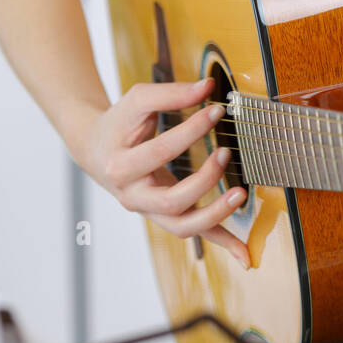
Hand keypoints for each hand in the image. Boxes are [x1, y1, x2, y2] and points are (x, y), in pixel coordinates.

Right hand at [70, 78, 251, 269]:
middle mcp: (132, 196)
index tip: (216, 111)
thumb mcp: (137, 101)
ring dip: (215, 215)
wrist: (97, 150)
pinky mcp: (165, 217)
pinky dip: (222, 244)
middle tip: (225, 153)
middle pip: (171, 201)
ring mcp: (149, 211)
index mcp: (120, 166)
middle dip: (204, 179)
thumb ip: (171, 93)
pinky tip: (245, 254)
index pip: (161, 151)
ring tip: (241, 194)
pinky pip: (196, 235)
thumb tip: (208, 87)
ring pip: (182, 228)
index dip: (191, 130)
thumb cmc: (119, 124)